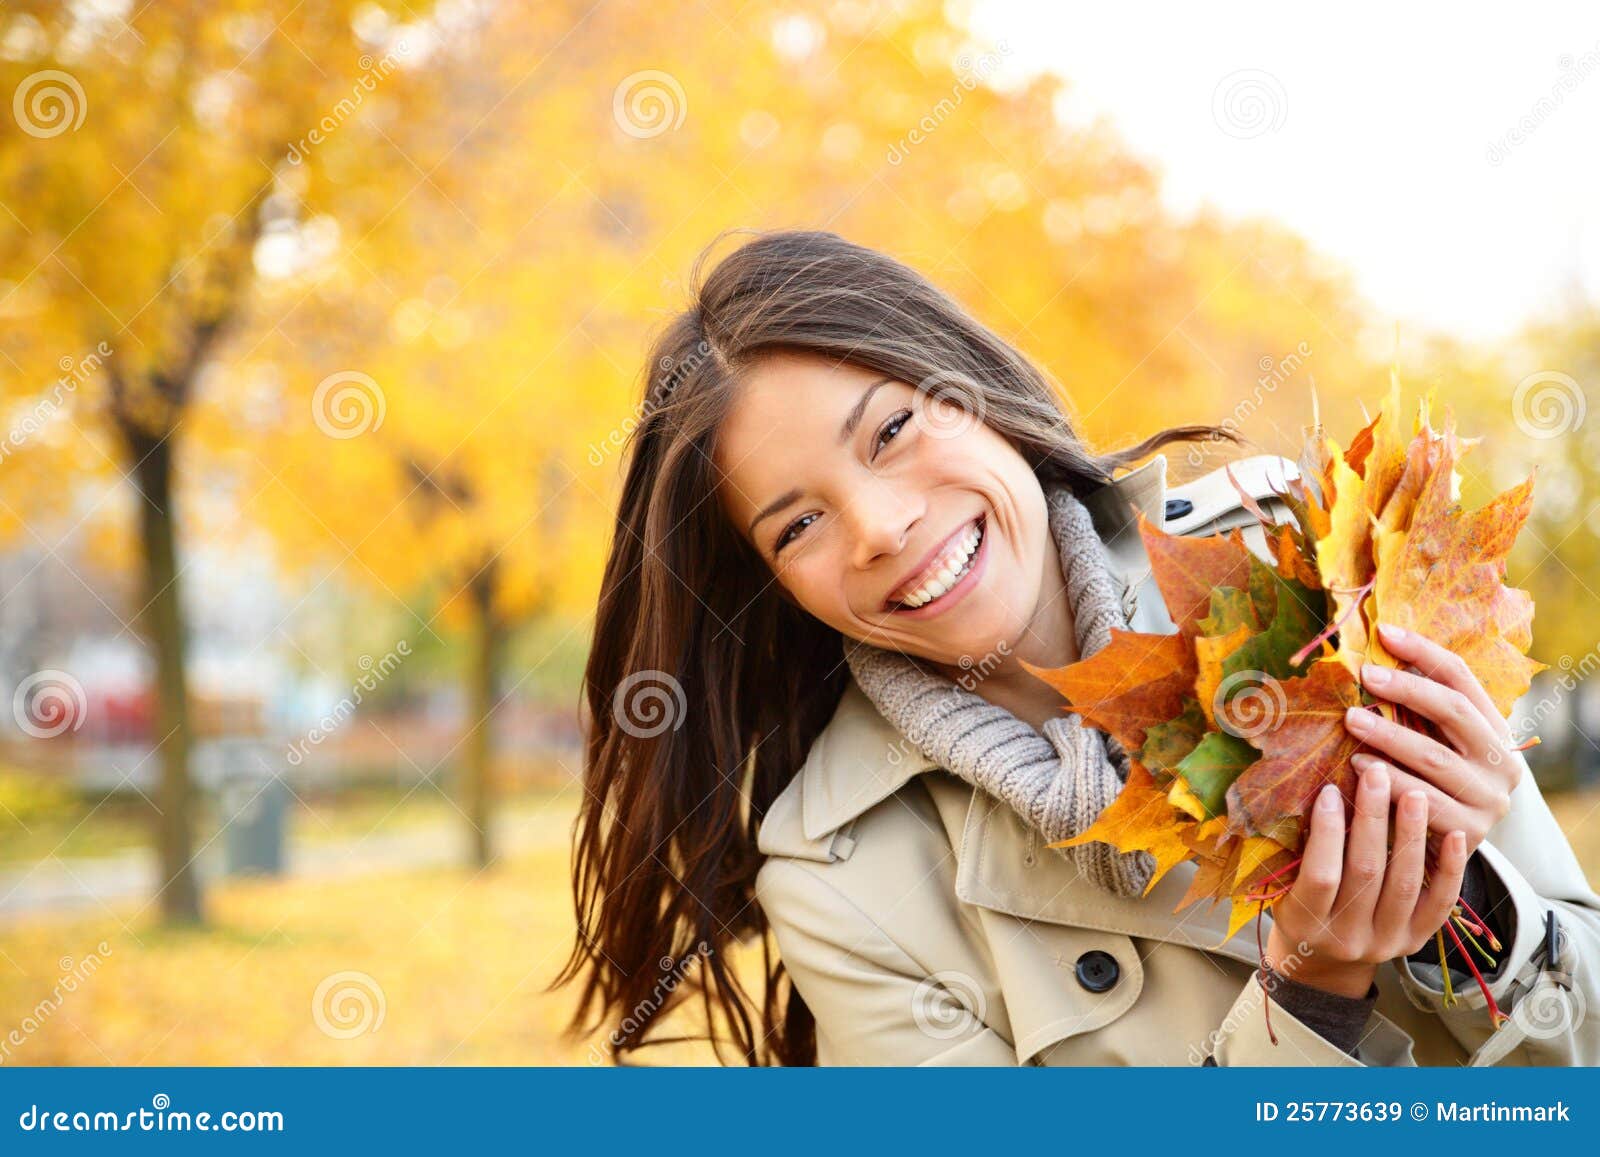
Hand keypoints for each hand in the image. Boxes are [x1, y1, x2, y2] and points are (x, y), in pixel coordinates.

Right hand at [1265, 768, 1468, 997]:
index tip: (1330, 790)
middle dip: (1372, 819)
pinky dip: (1451, 869)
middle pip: (1366, 873)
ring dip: (1410, 834)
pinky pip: (1439, 903)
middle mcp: (1348, 938)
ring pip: (1404, 883)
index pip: (1321, 875)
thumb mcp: (1283, 887)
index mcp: (1307, 924)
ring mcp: (1386, 942)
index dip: (1326, 831)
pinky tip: (1455, 835)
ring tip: (1414, 793)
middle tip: (1376, 775)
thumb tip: (1312, 794)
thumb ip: (1298, 853)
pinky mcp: (1415, 940)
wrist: (1323, 959)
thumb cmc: (1297, 909)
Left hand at [1344, 621, 1522, 853]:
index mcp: (1495, 729)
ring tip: (1352, 720)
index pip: (1462, 677)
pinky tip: (1359, 766)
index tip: (1384, 633)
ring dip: (1389, 736)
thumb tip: (1375, 651)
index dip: (1423, 651)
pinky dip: (1389, 781)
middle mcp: (1502, 761)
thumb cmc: (1432, 784)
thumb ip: (1418, 708)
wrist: (1450, 851)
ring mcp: (1489, 798)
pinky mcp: (1469, 832)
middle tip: (1365, 677)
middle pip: (1453, 711)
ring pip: (1435, 758)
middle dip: (1407, 690)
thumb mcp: (1436, 743)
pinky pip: (1423, 802)